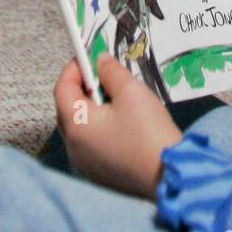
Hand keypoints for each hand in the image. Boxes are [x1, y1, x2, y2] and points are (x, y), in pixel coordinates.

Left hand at [54, 54, 181, 198]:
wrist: (169, 176)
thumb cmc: (149, 133)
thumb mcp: (132, 92)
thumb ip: (111, 72)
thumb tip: (100, 62)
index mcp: (76, 125)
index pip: (62, 88)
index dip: (74, 68)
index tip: (90, 56)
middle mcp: (74, 147)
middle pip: (67, 108)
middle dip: (82, 87)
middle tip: (103, 75)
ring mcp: (85, 163)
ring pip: (79, 126)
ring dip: (91, 108)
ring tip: (115, 98)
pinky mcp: (98, 173)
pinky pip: (90, 143)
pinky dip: (99, 127)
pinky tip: (121, 123)